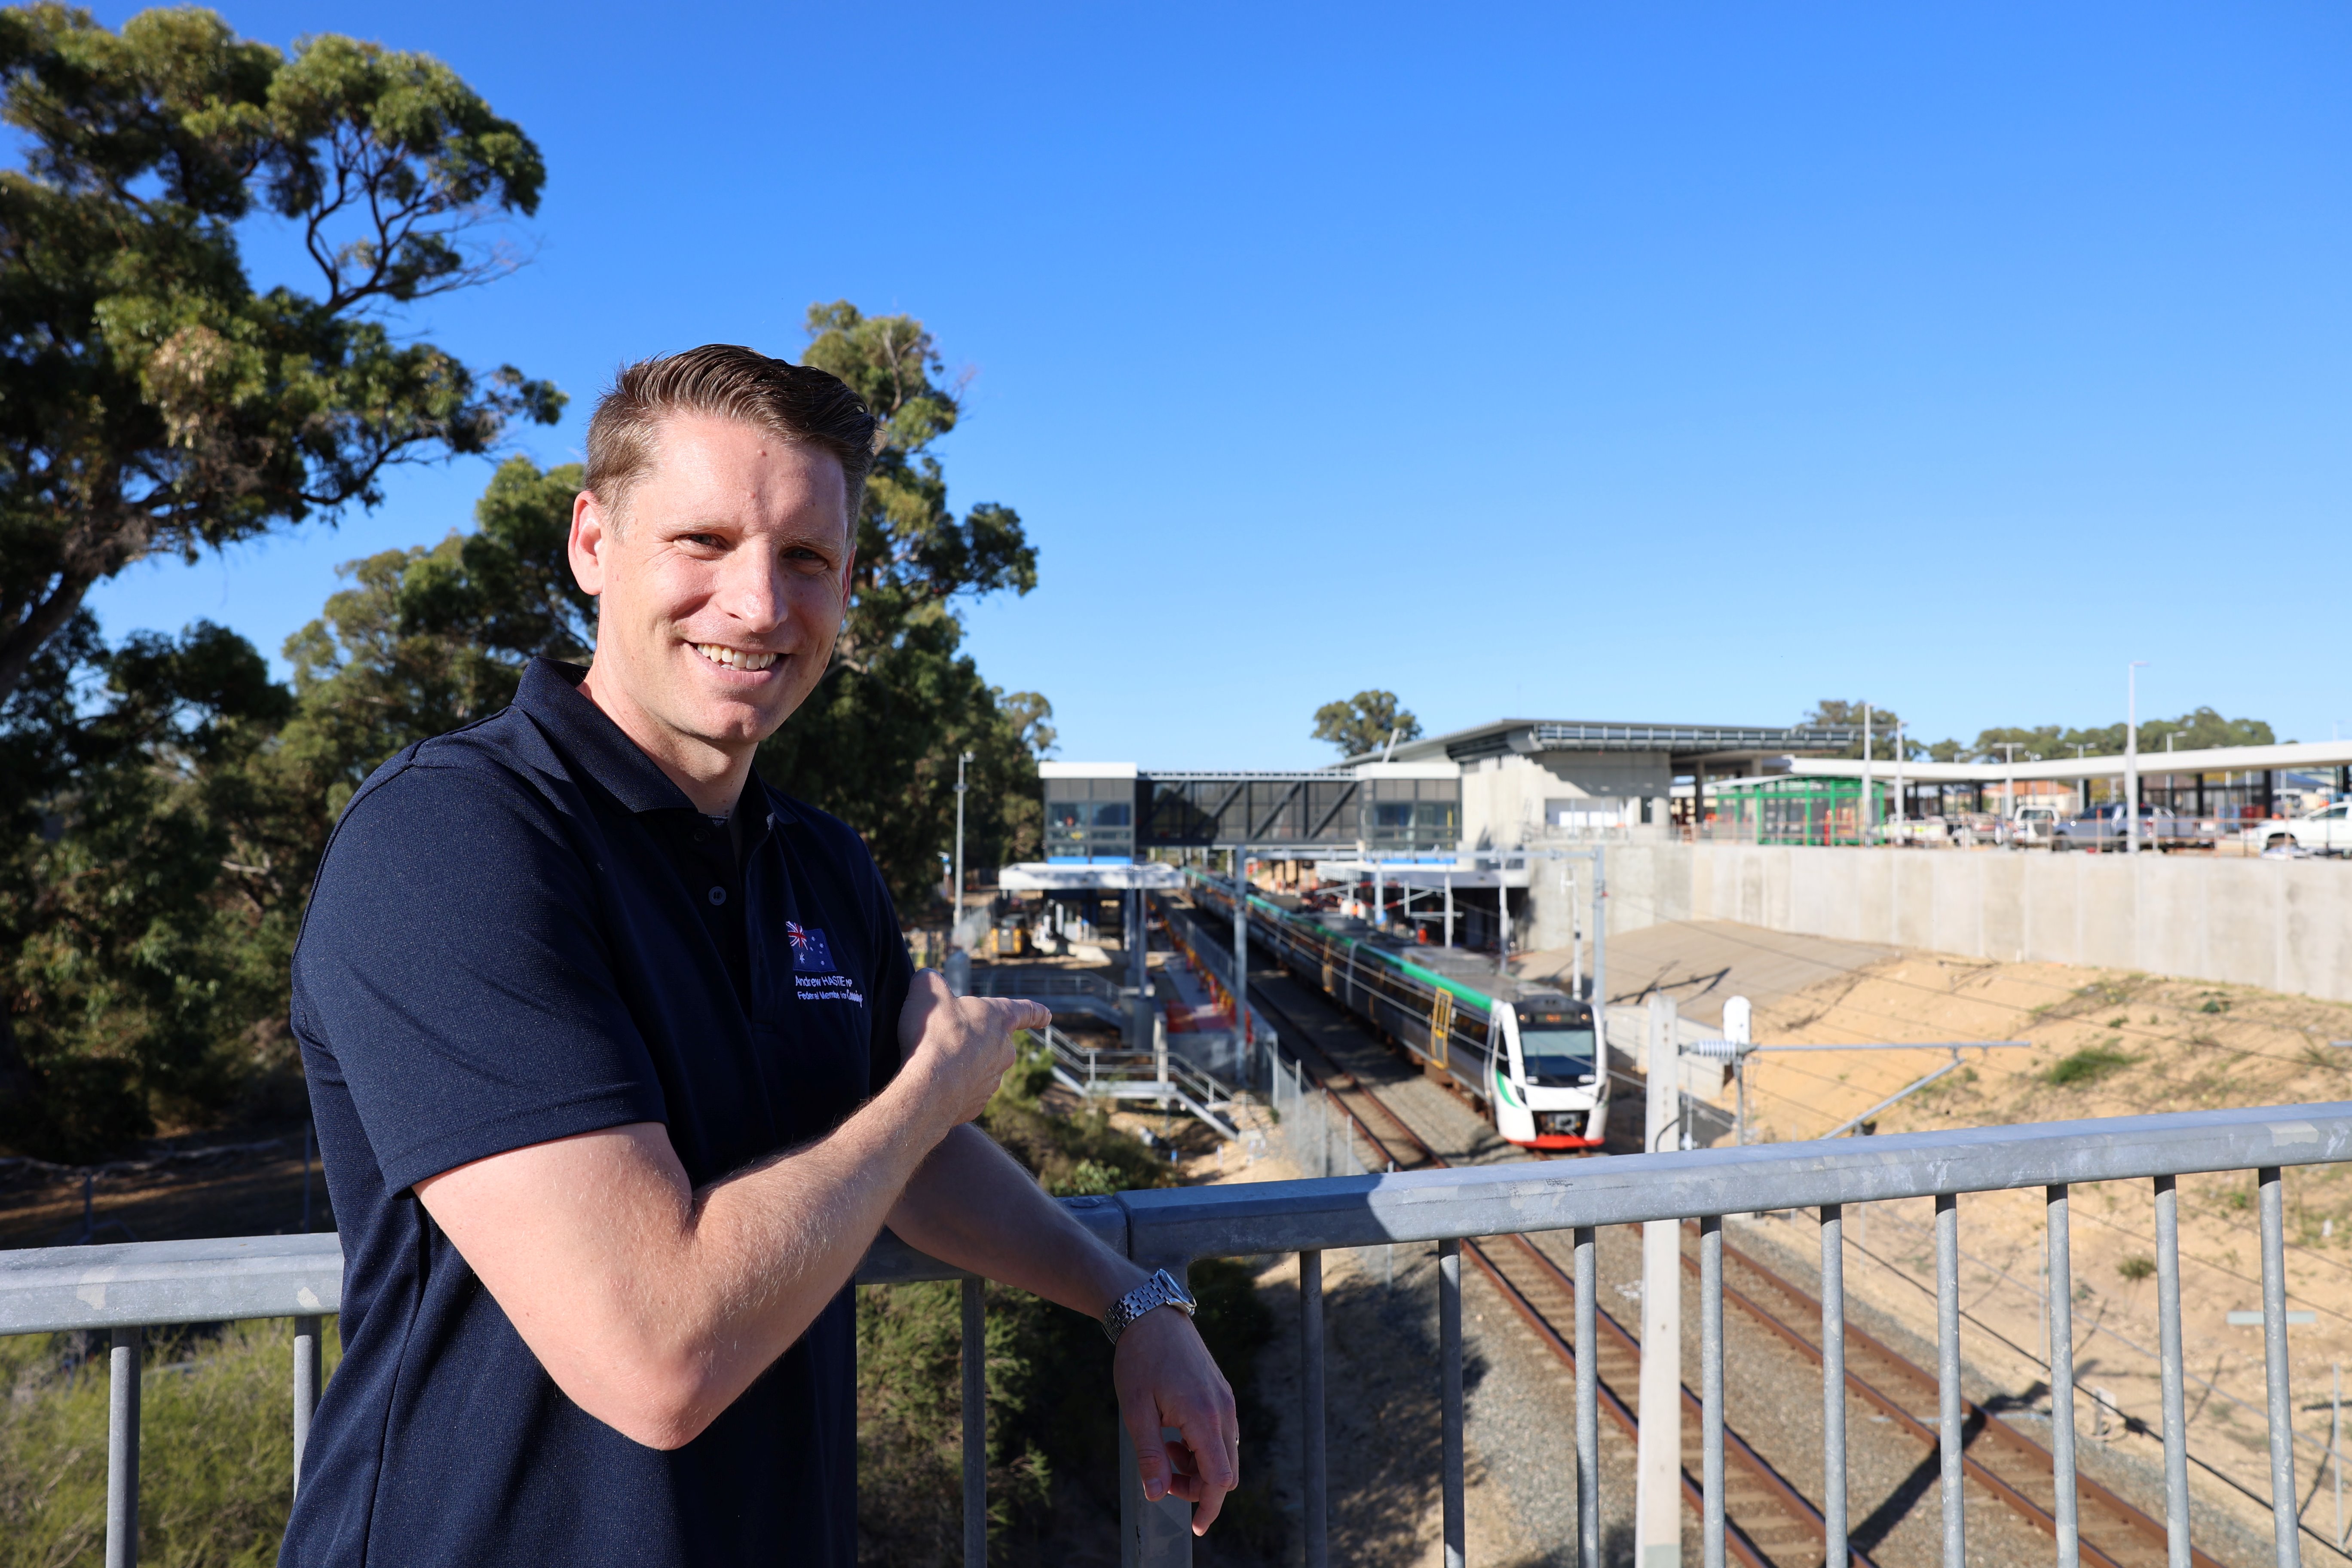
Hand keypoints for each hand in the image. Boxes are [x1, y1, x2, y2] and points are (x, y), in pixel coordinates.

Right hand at [896, 969, 1048, 1131]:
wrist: (927, 1087)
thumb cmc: (933, 1034)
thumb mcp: (927, 991)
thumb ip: (931, 981)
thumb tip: (927, 979)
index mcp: (999, 1019)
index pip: (1025, 1011)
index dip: (1035, 1012)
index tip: (1047, 1016)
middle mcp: (1003, 1051)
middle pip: (995, 1041)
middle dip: (976, 1039)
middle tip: (949, 1036)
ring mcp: (992, 1080)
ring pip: (978, 1067)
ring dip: (961, 1064)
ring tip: (934, 1061)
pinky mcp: (977, 1104)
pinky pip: (964, 1091)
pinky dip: (951, 1087)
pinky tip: (933, 1083)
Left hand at [1115, 1303, 1239, 1534]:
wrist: (1151, 1314)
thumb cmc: (1140, 1360)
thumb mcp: (1136, 1411)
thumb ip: (1150, 1455)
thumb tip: (1155, 1496)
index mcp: (1204, 1417)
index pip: (1219, 1478)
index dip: (1209, 1507)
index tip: (1196, 1527)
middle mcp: (1224, 1410)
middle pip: (1225, 1470)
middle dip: (1198, 1486)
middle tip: (1163, 1476)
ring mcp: (1226, 1400)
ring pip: (1225, 1452)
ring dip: (1199, 1465)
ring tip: (1164, 1447)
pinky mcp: (1221, 1392)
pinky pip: (1222, 1433)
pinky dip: (1202, 1446)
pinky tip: (1174, 1432)